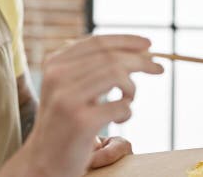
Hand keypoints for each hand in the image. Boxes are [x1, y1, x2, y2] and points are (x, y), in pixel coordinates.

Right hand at [21, 35, 162, 176]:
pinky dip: (127, 112)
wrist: (42, 161)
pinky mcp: (81, 121)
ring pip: (117, 75)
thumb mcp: (68, 88)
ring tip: (128, 101)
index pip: (97, 42)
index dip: (126, 41)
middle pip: (111, 57)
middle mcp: (57, 76)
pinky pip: (122, 106)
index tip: (148, 44)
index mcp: (54, 64)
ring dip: (132, 89)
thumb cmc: (64, 123)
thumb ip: (89, 68)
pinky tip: (118, 120)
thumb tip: (135, 50)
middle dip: (141, 61)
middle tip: (159, 69)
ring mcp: (68, 98)